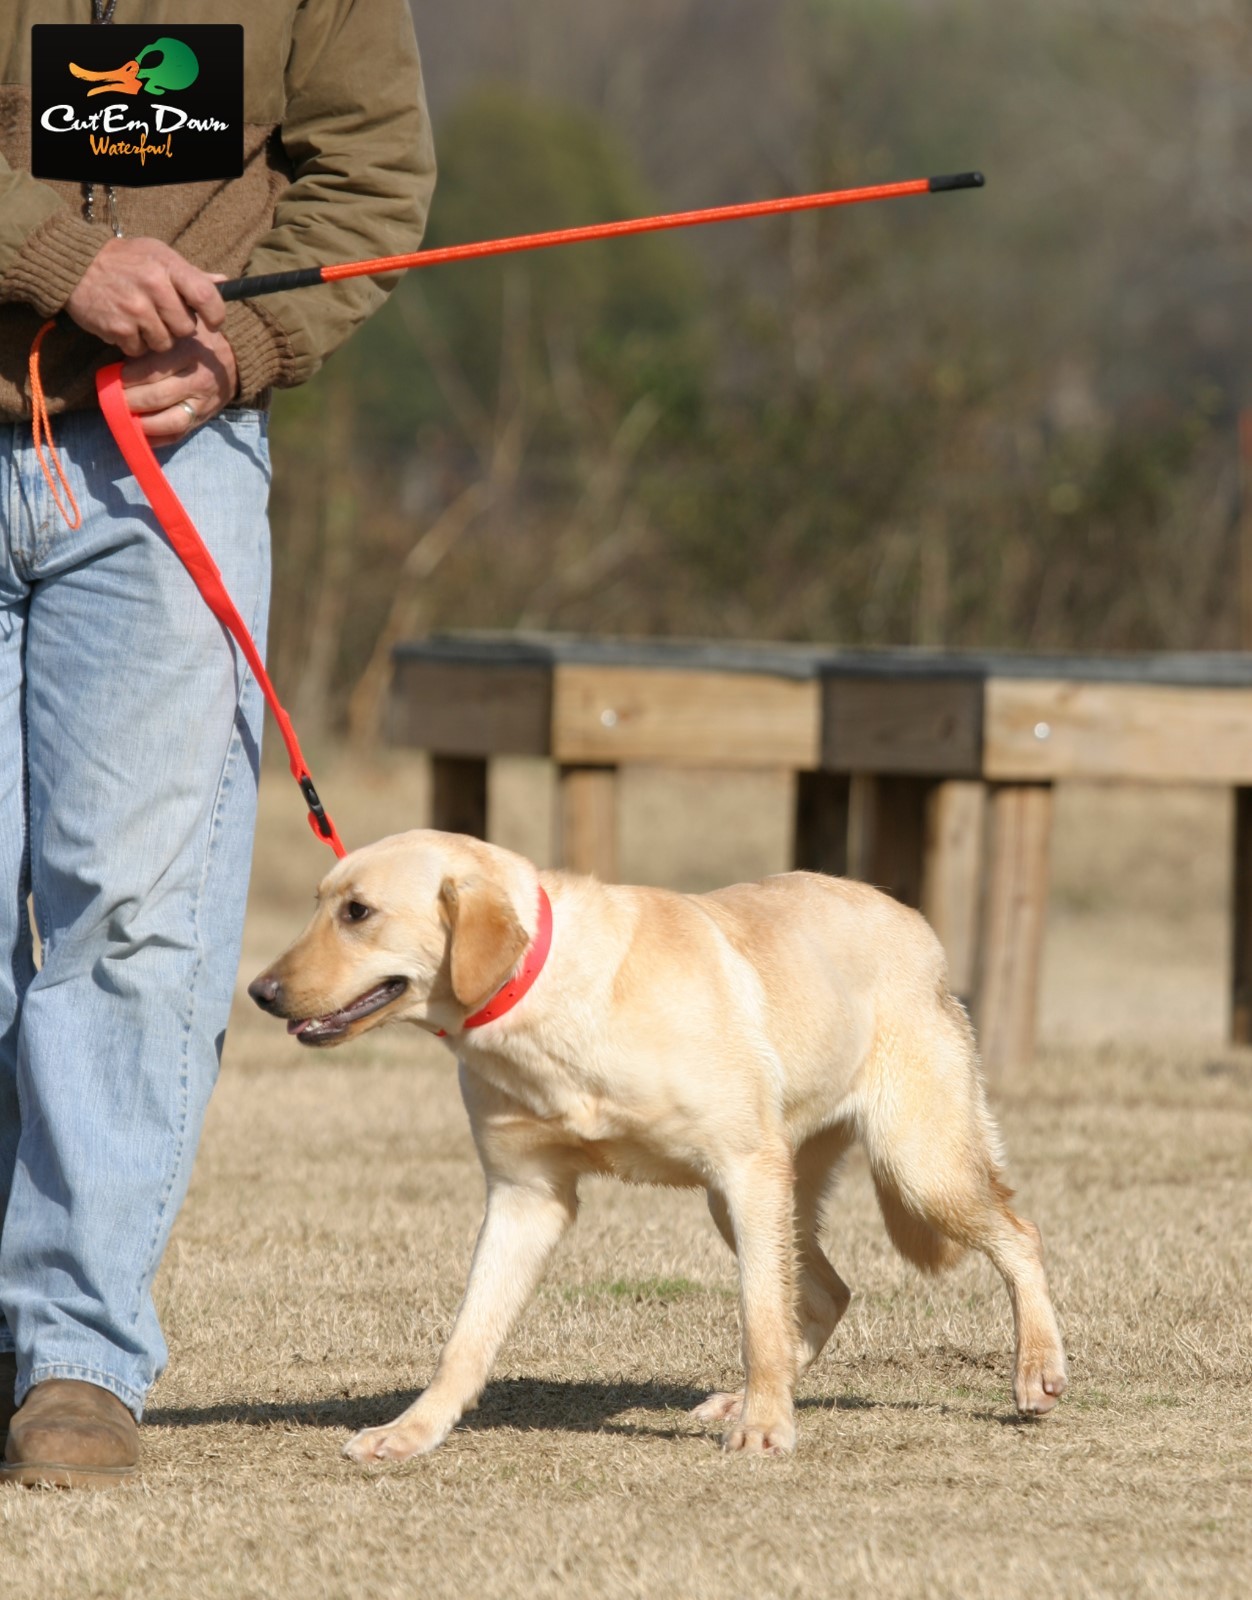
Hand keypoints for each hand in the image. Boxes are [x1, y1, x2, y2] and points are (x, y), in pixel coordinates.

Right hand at [65, 236, 225, 357]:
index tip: (213, 322)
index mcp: (167, 266)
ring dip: (156, 338)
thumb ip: (190, 273)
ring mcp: (135, 309)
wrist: (75, 264)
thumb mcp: (157, 255)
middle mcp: (153, 286)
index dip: (216, 314)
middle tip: (163, 316)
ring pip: (165, 343)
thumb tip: (224, 283)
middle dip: (178, 327)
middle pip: (186, 328)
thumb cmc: (124, 260)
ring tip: (142, 320)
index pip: (206, 296)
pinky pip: (140, 350)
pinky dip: (134, 344)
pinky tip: (125, 325)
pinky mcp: (118, 328)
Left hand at [119, 323, 238, 448]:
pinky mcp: (202, 420)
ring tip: (122, 417)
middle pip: (157, 397)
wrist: (232, 360)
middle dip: (128, 401)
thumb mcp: (174, 334)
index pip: (151, 370)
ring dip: (141, 423)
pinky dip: (155, 438)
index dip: (126, 378)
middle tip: (108, 399)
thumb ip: (149, 347)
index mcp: (189, 353)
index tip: (109, 378)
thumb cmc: (192, 342)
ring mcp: (203, 404)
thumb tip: (115, 368)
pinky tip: (138, 432)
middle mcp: (198, 380)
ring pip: (169, 422)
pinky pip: (176, 436)